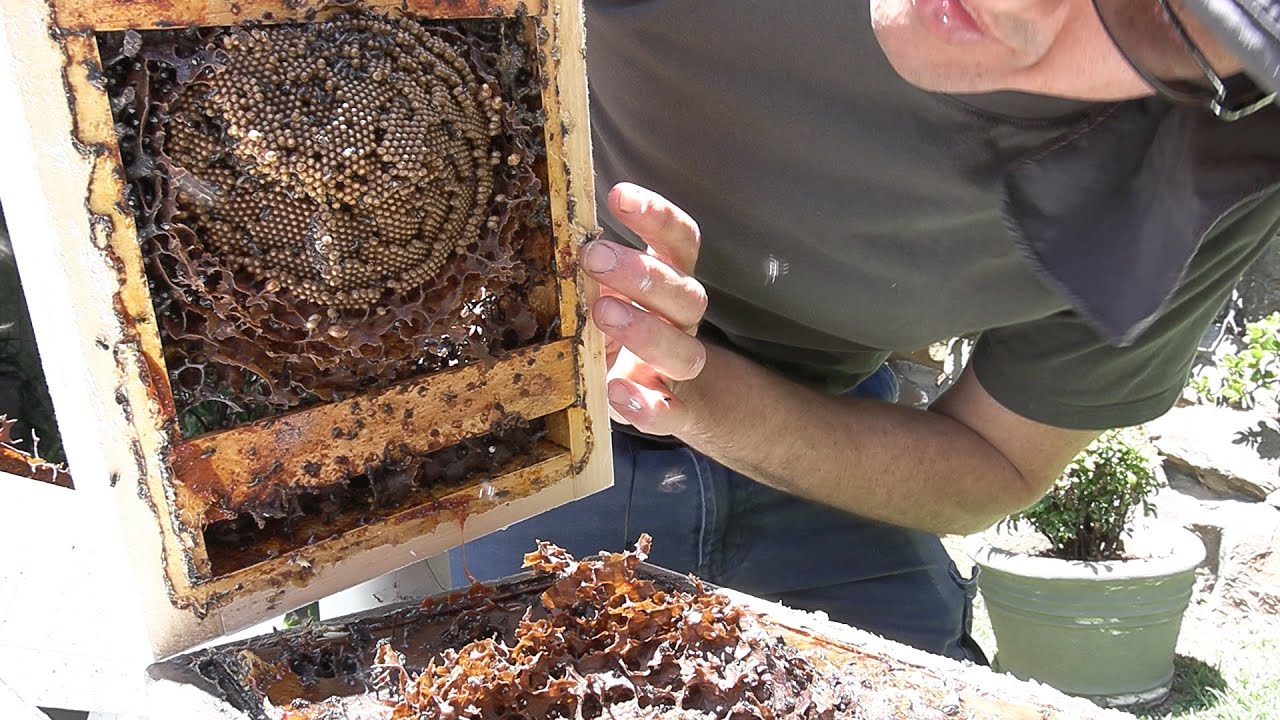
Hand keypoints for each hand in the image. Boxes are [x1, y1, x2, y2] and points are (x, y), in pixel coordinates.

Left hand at [582, 183, 708, 436]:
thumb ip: (584, 271)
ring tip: (603, 314)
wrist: (643, 396)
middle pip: (684, 293)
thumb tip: (539, 231)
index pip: (681, 241)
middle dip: (641, 272)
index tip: (619, 194)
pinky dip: (647, 406)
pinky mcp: (668, 412)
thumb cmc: (610, 332)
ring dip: (646, 331)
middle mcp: (682, 322)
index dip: (658, 216)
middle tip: (594, 256)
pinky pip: (669, 413)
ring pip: (684, 352)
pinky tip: (618, 392)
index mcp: (670, 283)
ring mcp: (677, 369)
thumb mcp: (597, 294)